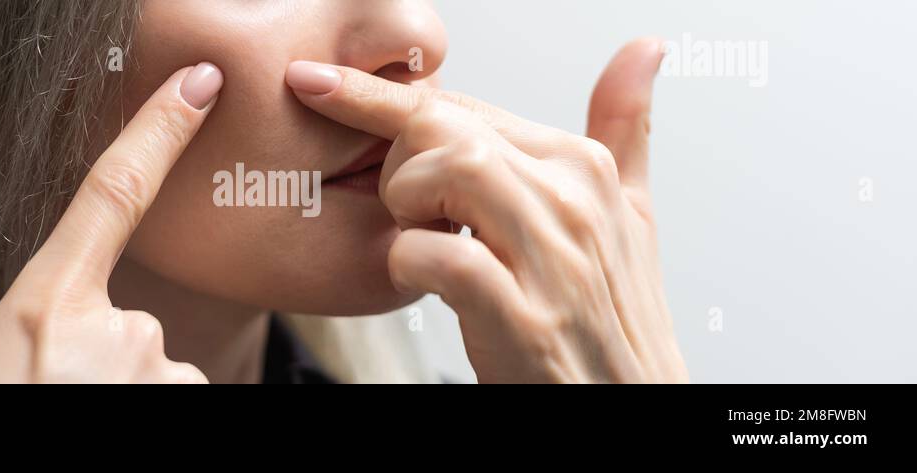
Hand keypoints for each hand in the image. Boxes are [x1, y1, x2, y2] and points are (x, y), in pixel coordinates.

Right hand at [0, 63, 223, 382]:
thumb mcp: (1, 349)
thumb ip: (52, 318)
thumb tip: (81, 328)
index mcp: (48, 305)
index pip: (112, 193)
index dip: (157, 134)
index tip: (197, 87)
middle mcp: (117, 332)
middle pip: (133, 322)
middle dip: (105, 356)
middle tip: (58, 391)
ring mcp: (159, 373)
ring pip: (156, 369)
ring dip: (123, 389)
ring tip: (70, 408)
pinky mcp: (188, 402)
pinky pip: (177, 395)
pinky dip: (145, 404)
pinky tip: (98, 419)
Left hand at [286, 38, 687, 382]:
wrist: (628, 403)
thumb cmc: (611, 316)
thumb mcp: (631, 213)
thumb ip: (626, 127)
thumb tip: (644, 48)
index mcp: (583, 165)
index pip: (464, 105)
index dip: (383, 101)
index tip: (319, 85)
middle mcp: (573, 199)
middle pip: (445, 127)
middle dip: (396, 162)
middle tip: (409, 212)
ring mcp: (552, 258)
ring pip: (448, 171)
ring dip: (405, 205)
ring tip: (418, 238)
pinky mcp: (523, 319)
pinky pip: (440, 256)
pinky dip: (409, 263)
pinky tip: (419, 278)